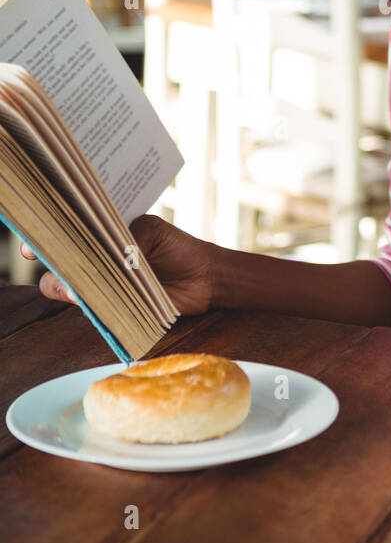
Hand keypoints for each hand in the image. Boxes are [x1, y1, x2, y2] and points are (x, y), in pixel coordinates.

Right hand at [20, 214, 213, 315]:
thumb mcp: (152, 231)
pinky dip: (92, 306)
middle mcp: (95, 259)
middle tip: (59, 266)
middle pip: (58, 264)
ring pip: (68, 290)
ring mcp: (101, 285)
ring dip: (71, 288)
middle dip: (52, 264)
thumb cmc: (177, 247)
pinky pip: (92, 310)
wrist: (204, 278)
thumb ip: (126, 239)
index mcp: (100, 233)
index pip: (64, 231)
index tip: (35, 244)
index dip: (45, 236)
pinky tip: (99, 301)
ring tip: (81, 287)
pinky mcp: (112, 309)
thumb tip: (104, 255)